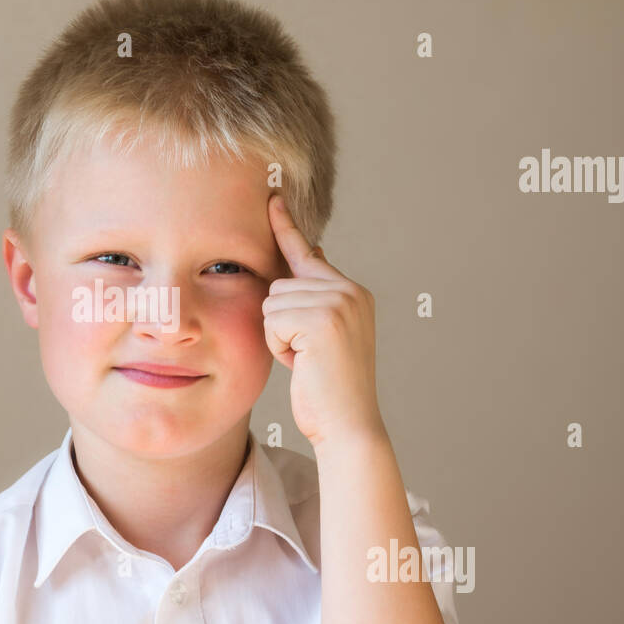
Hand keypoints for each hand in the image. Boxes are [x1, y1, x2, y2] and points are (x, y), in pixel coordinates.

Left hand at [262, 195, 383, 448]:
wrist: (347, 426)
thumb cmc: (327, 391)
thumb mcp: (320, 339)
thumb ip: (311, 301)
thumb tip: (306, 259)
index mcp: (351, 293)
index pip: (307, 253)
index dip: (285, 226)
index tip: (271, 197)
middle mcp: (349, 291)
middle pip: (279, 285)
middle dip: (279, 325)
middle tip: (306, 357)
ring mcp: (339, 302)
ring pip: (271, 302)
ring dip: (278, 337)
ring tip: (306, 361)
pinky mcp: (323, 318)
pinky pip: (272, 319)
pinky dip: (278, 347)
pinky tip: (303, 364)